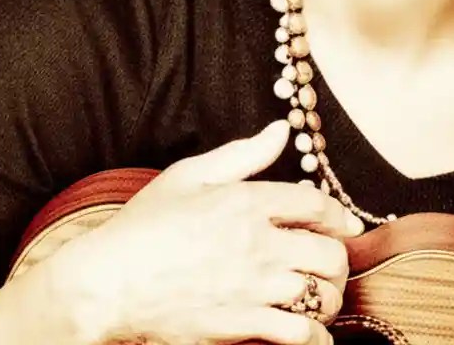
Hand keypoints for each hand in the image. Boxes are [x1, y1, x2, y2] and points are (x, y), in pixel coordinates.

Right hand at [45, 120, 364, 344]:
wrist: (106, 285)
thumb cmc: (141, 229)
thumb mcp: (188, 177)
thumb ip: (242, 155)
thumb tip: (281, 130)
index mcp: (246, 202)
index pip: (316, 204)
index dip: (339, 215)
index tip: (346, 225)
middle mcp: (258, 243)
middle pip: (330, 253)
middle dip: (338, 260)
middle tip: (331, 266)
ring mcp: (253, 287)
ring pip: (322, 294)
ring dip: (329, 297)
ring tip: (321, 297)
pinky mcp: (243, 325)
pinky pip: (301, 334)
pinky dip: (315, 335)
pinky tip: (311, 333)